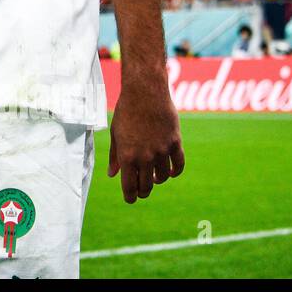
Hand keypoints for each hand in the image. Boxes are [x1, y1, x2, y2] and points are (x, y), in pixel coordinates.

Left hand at [107, 79, 184, 203]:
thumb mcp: (116, 134)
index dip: (130, 196)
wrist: (145, 92)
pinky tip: (170, 172)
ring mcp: (162, 151)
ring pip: (162, 177)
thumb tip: (113, 175)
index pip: (129, 187)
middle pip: (146, 185)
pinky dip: (175, 172)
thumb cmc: (126, 112)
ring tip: (153, 176)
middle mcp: (145, 157)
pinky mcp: (175, 143)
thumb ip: (115, 156)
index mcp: (127, 156)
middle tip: (141, 190)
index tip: (130, 199)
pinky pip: (178, 165)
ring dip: (157, 180)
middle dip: (143, 191)